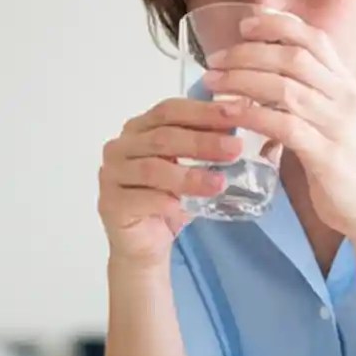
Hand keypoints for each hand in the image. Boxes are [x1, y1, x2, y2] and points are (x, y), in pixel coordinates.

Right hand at [97, 98, 243, 267]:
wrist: (146, 245)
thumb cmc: (170, 200)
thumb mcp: (193, 168)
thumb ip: (209, 144)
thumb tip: (245, 118)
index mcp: (140, 128)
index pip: (170, 110)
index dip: (203, 111)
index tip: (237, 113)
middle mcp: (121, 146)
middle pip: (163, 137)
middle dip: (202, 141)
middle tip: (235, 148)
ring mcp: (111, 174)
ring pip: (153, 168)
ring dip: (190, 175)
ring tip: (220, 182)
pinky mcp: (110, 203)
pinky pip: (141, 198)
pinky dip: (167, 200)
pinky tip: (187, 206)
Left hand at [203, 13, 355, 238]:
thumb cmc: (348, 168)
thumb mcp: (332, 122)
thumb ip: (306, 100)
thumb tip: (261, 84)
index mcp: (346, 85)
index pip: (314, 38)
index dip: (278, 24)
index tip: (245, 24)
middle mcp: (345, 98)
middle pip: (293, 57)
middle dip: (248, 52)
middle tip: (215, 59)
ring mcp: (338, 125)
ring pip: (285, 87)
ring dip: (242, 80)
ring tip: (212, 82)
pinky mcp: (327, 156)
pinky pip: (284, 126)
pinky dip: (252, 115)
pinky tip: (228, 113)